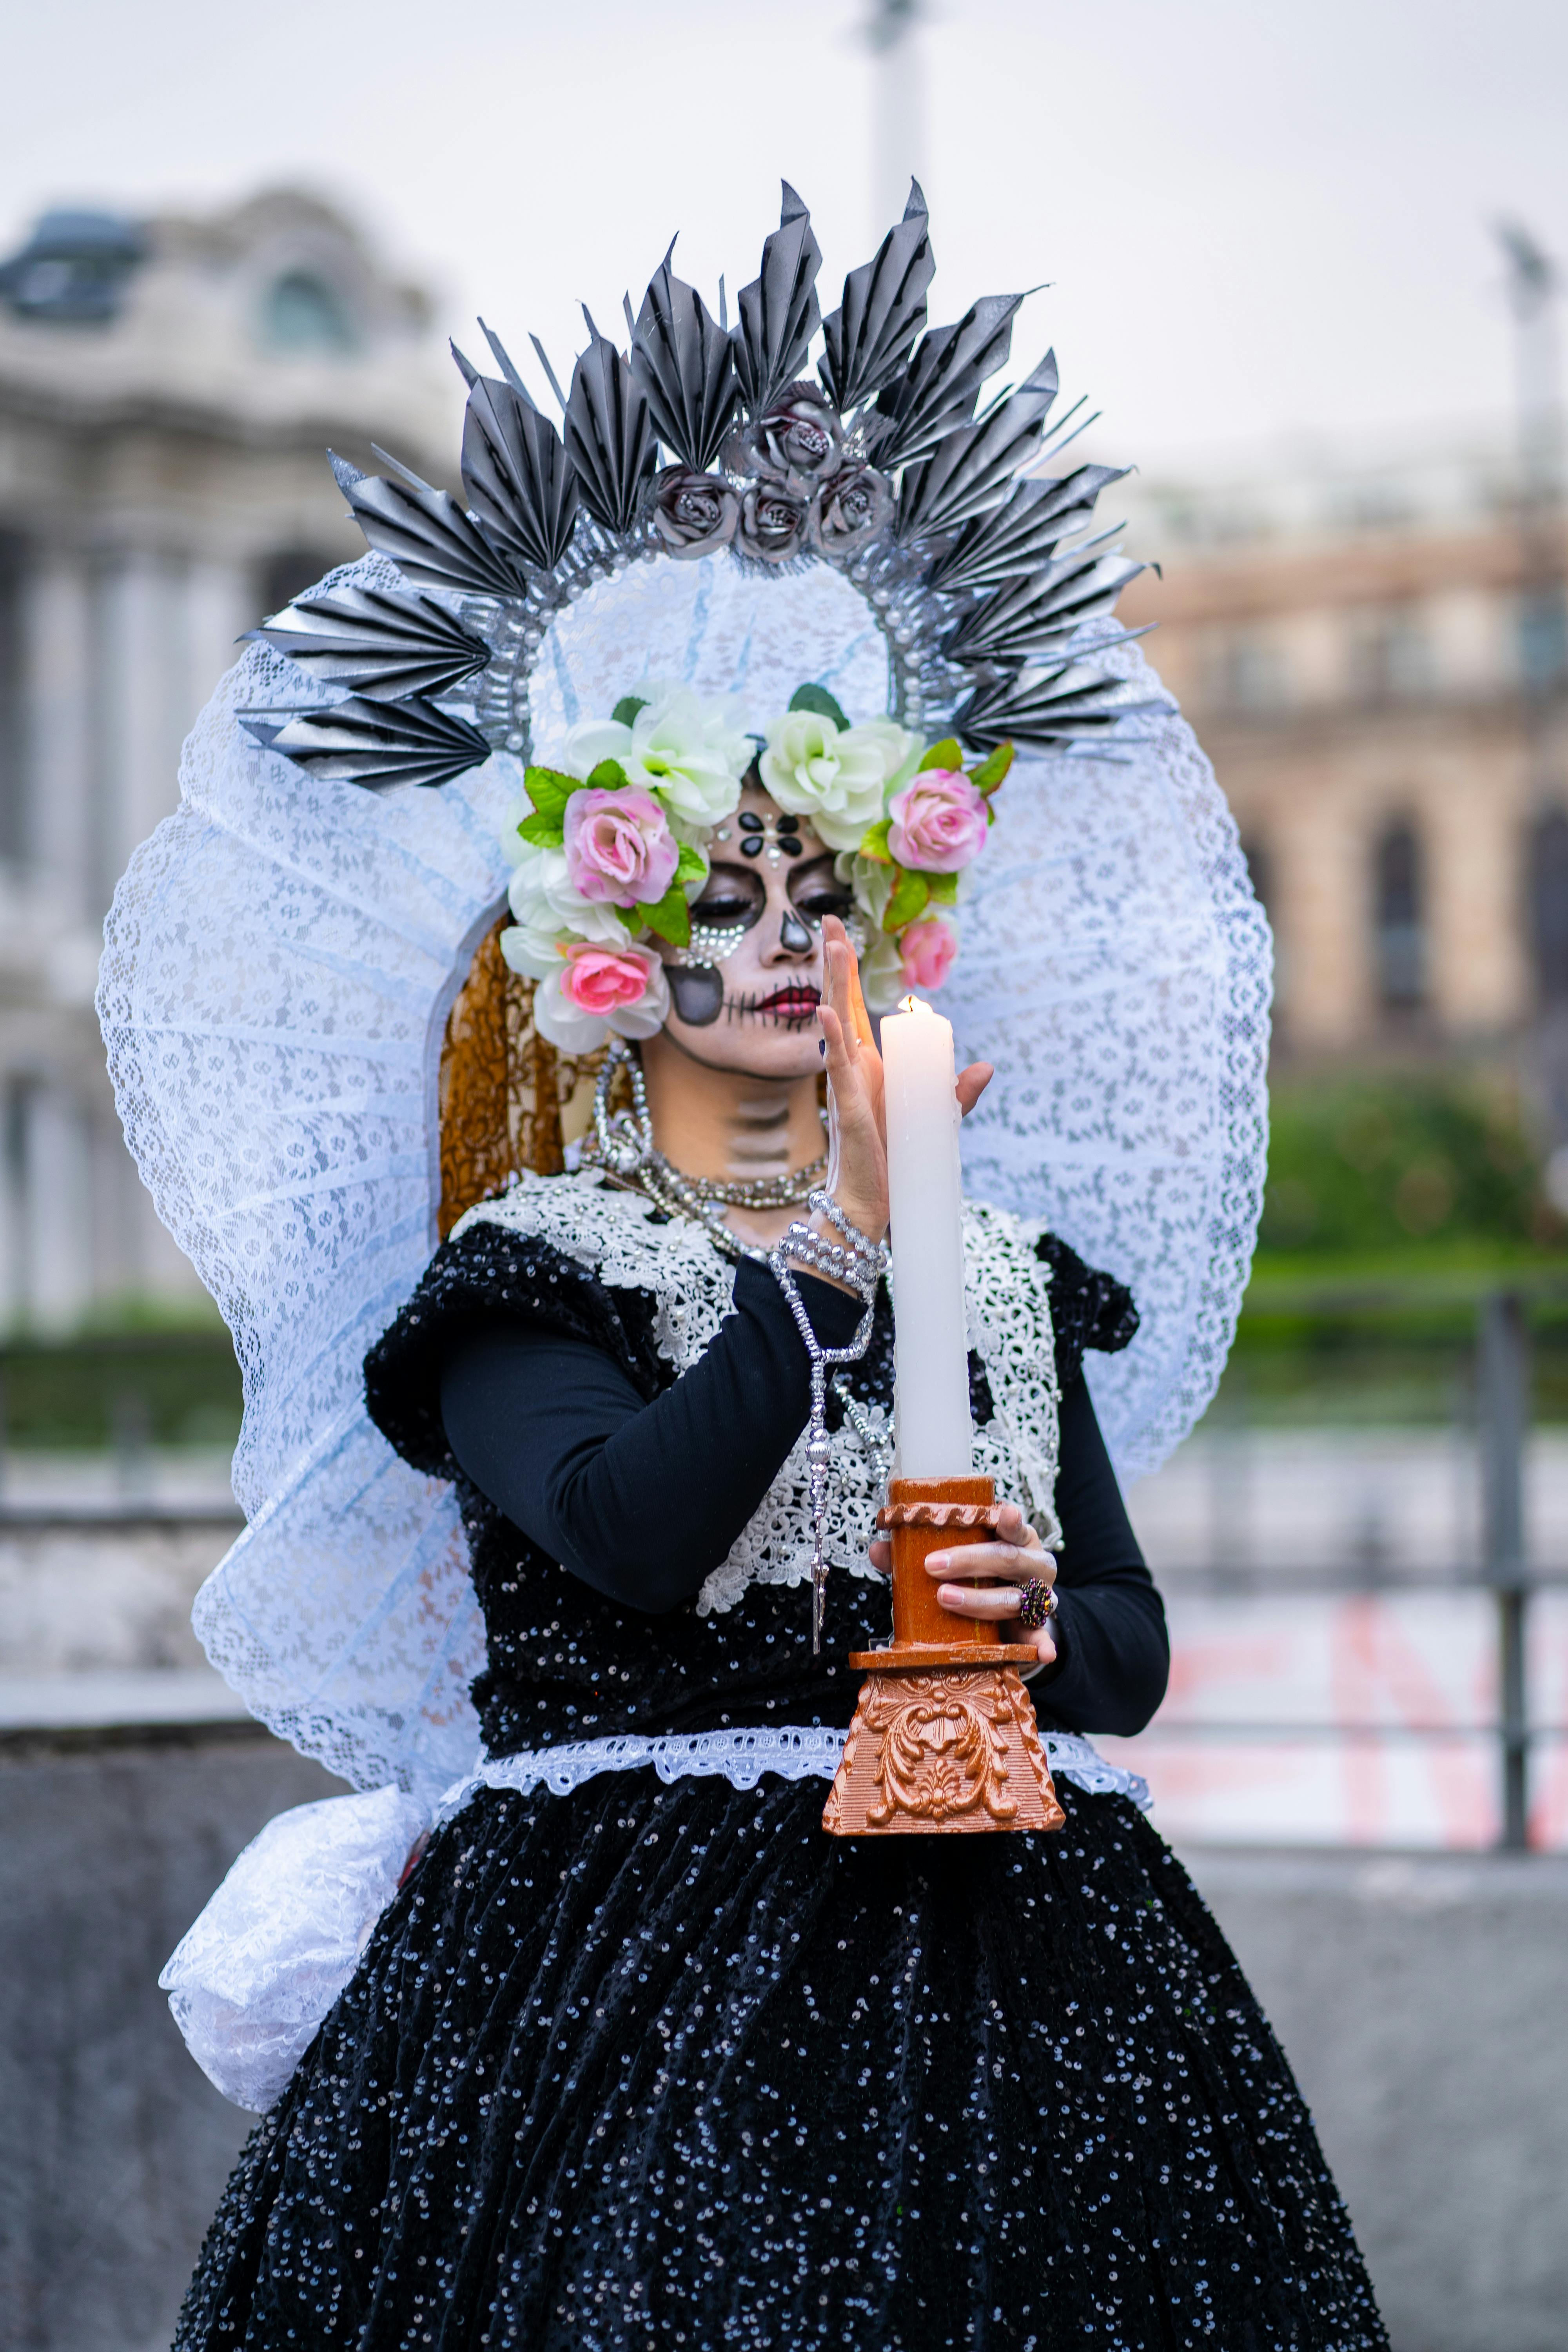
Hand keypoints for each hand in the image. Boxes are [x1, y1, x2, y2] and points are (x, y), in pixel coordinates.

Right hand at [817, 920, 994, 1245]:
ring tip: (832, 945)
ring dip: (835, 983)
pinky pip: (837, 1067)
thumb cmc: (896, 1161)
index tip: (841, 935)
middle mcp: (853, 1067)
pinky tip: (825, 1012)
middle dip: (836, 961)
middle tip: (830, 921)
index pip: (856, 1008)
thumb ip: (957, 1093)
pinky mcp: (847, 1105)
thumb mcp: (935, 1118)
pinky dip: (832, 1039)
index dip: (849, 972)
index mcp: (869, 1065)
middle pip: (842, 1002)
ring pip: (838, 1024)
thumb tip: (986, 1067)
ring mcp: (847, 1084)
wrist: (877, 1204)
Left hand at [868, 1501, 1056, 1667]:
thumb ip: (918, 1552)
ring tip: (945, 1598)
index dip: (1007, 1519)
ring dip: (979, 1600)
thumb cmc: (979, 1575)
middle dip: (970, 1560)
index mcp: (1016, 1539)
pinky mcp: (1038, 1628)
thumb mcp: (955, 1559)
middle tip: (933, 1566)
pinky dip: (1042, 1645)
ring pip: (1014, 1598)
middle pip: (1008, 1558)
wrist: (1010, 1614)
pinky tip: (1043, 1653)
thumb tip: (878, 1550)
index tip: (999, 1514)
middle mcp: (1034, 1564)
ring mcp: (1039, 1597)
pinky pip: (1041, 1636)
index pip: (1014, 1524)